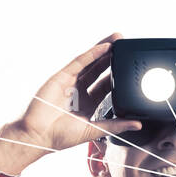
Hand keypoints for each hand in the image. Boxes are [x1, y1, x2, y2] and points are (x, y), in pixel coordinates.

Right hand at [0, 33, 142, 173]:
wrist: (38, 136)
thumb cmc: (60, 137)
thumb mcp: (95, 130)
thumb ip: (116, 125)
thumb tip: (137, 124)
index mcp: (87, 104)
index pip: (105, 85)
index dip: (117, 75)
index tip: (130, 68)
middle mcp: (79, 91)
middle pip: (99, 69)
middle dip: (112, 57)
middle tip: (125, 45)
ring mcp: (70, 82)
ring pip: (90, 61)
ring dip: (103, 49)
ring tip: (118, 39)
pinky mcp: (61, 76)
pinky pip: (79, 62)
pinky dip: (92, 53)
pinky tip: (104, 47)